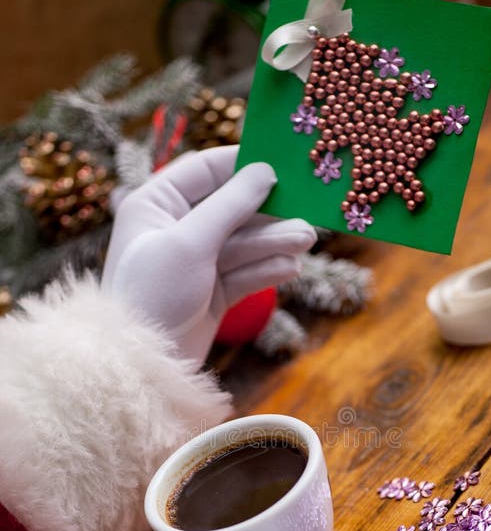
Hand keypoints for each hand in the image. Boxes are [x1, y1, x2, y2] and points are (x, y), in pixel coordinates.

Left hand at [102, 146, 315, 366]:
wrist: (143, 365)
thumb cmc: (153, 294)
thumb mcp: (190, 242)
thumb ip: (231, 205)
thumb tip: (264, 172)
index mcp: (155, 204)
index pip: (205, 170)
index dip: (243, 166)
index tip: (282, 165)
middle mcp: (175, 229)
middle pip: (231, 209)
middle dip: (268, 213)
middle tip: (306, 212)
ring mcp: (196, 264)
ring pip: (243, 244)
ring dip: (274, 242)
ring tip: (306, 240)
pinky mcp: (212, 294)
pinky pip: (245, 274)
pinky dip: (266, 270)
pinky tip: (291, 268)